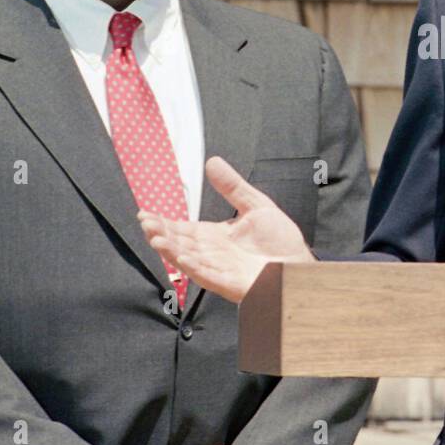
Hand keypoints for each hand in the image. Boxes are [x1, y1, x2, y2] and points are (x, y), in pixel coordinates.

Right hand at [139, 156, 313, 303]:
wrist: (299, 265)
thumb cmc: (280, 242)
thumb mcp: (255, 205)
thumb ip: (232, 187)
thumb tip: (213, 162)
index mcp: (216, 237)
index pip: (184, 229)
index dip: (165, 222)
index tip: (146, 214)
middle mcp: (213, 253)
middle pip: (181, 243)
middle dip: (162, 233)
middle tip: (145, 222)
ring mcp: (219, 269)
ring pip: (188, 259)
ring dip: (171, 249)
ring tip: (155, 237)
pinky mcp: (229, 282)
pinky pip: (206, 274)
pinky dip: (192, 266)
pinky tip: (180, 256)